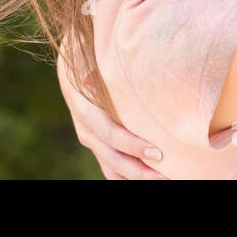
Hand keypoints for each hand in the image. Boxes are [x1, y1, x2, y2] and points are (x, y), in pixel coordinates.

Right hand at [57, 50, 167, 179]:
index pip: (110, 134)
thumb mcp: (89, 56)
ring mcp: (90, 139)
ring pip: (111, 167)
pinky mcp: (96, 144)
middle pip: (112, 157)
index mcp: (84, 110)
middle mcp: (86, 130)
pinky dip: (125, 176)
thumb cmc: (87, 56)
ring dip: (134, 177)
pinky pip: (110, 166)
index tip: (156, 152)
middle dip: (138, 169)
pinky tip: (145, 178)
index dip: (131, 145)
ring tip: (163, 181)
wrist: (72, 64)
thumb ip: (97, 67)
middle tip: (165, 175)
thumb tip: (96, 75)